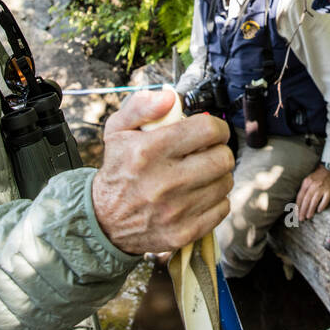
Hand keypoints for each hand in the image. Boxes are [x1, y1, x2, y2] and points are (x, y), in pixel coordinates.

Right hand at [91, 89, 233, 254]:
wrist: (104, 221)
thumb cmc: (118, 170)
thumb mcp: (118, 130)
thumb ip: (141, 106)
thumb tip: (170, 97)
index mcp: (149, 151)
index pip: (208, 129)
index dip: (216, 127)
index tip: (211, 131)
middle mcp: (164, 182)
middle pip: (223, 157)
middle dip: (218, 150)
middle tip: (206, 153)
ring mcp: (175, 210)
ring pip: (225, 182)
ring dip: (217, 176)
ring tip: (199, 174)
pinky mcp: (184, 232)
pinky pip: (222, 208)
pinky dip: (215, 200)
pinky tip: (198, 195)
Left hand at [295, 166, 329, 221]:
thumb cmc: (317, 177)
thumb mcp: (308, 180)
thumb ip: (304, 189)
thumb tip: (299, 203)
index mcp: (306, 183)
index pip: (300, 196)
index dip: (297, 206)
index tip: (296, 213)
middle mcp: (313, 185)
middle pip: (306, 200)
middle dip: (303, 210)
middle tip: (301, 218)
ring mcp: (322, 188)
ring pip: (314, 201)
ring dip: (311, 210)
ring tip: (308, 216)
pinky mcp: (329, 190)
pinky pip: (325, 200)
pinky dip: (321, 206)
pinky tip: (319, 211)